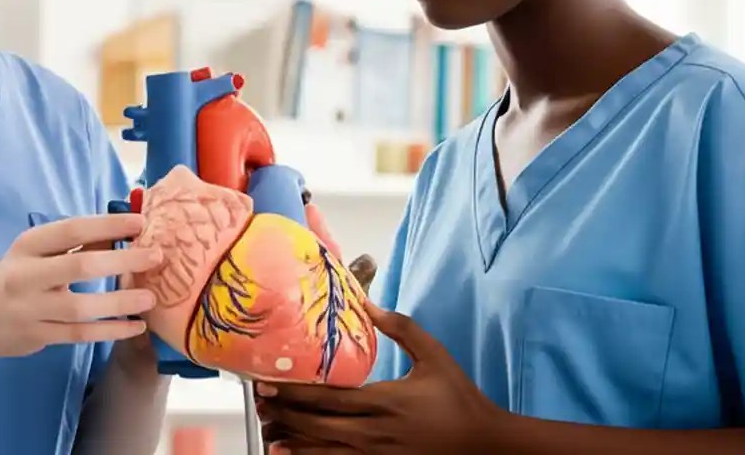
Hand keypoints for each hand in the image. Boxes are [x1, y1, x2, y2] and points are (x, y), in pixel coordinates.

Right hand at [0, 213, 164, 360]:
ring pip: (82, 307)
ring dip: (120, 302)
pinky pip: (80, 335)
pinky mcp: (39, 336)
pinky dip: (110, 331)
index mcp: (29, 246)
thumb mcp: (38, 252)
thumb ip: (77, 243)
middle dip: (122, 260)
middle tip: (156, 257)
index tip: (140, 223)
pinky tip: (136, 326)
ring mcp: (32, 309)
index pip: (72, 230)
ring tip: (151, 297)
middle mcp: (28, 276)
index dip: (107, 225)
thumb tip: (125, 230)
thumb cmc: (17, 277)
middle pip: (80, 266)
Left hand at [256, 303, 505, 454]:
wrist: (484, 444)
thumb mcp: (434, 356)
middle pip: (318, 426)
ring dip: (294, 443)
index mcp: (385, 401)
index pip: (329, 398)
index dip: (295, 393)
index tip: (269, 385)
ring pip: (325, 452)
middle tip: (260, 406)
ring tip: (268, 434)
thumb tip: (369, 304)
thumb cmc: (459, 398)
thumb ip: (401, 328)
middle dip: (286, 416)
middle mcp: (376, 432)